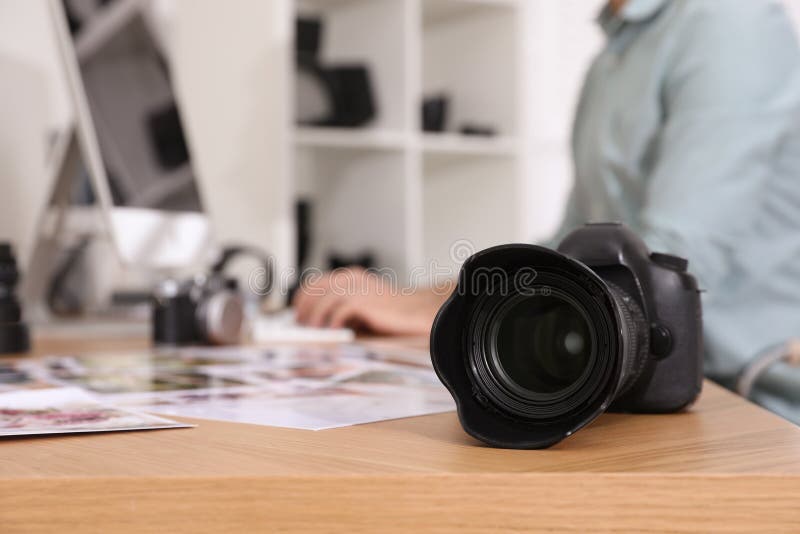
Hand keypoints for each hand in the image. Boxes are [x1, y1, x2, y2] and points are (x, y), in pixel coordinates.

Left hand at [292, 267, 451, 335]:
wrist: (416, 312)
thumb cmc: (393, 312)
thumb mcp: (365, 303)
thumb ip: (345, 306)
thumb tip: (322, 321)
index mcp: (351, 276)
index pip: (316, 282)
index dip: (303, 298)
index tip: (298, 312)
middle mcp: (350, 279)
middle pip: (314, 289)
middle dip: (304, 308)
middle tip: (301, 324)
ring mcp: (355, 289)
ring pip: (322, 300)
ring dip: (313, 318)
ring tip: (313, 331)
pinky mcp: (361, 302)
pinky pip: (337, 313)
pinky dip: (330, 323)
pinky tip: (330, 333)